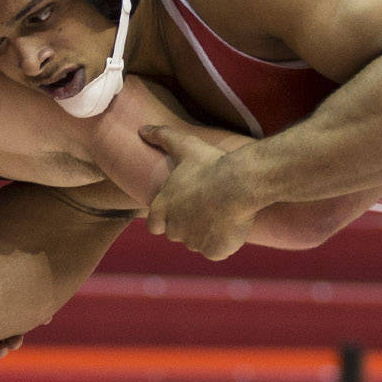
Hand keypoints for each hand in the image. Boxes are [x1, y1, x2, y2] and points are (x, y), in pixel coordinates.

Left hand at [139, 123, 261, 260]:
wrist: (240, 184)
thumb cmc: (210, 164)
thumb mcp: (184, 145)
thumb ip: (161, 136)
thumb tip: (142, 129)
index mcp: (161, 209)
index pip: (155, 224)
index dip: (167, 218)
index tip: (183, 208)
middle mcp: (173, 230)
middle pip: (178, 233)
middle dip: (189, 224)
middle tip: (206, 207)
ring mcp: (194, 243)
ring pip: (199, 242)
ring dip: (207, 233)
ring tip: (222, 214)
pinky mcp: (213, 252)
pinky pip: (217, 250)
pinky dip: (223, 243)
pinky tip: (232, 226)